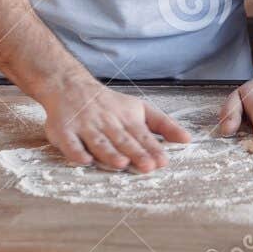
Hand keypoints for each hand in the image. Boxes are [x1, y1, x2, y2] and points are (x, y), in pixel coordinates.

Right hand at [41, 78, 190, 172]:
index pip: (142, 135)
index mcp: (127, 118)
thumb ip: (163, 125)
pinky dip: (76, 152)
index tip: (163, 161)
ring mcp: (85, 126)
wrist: (71, 85)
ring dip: (110, 153)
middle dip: (136, 153)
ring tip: (122, 163)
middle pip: (123, 140)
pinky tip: (84, 160)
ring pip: (99, 142)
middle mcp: (107, 122)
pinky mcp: (65, 131)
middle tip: (148, 166)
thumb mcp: (140, 109)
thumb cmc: (110, 103)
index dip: (152, 148)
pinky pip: (70, 143)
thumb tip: (187, 140)